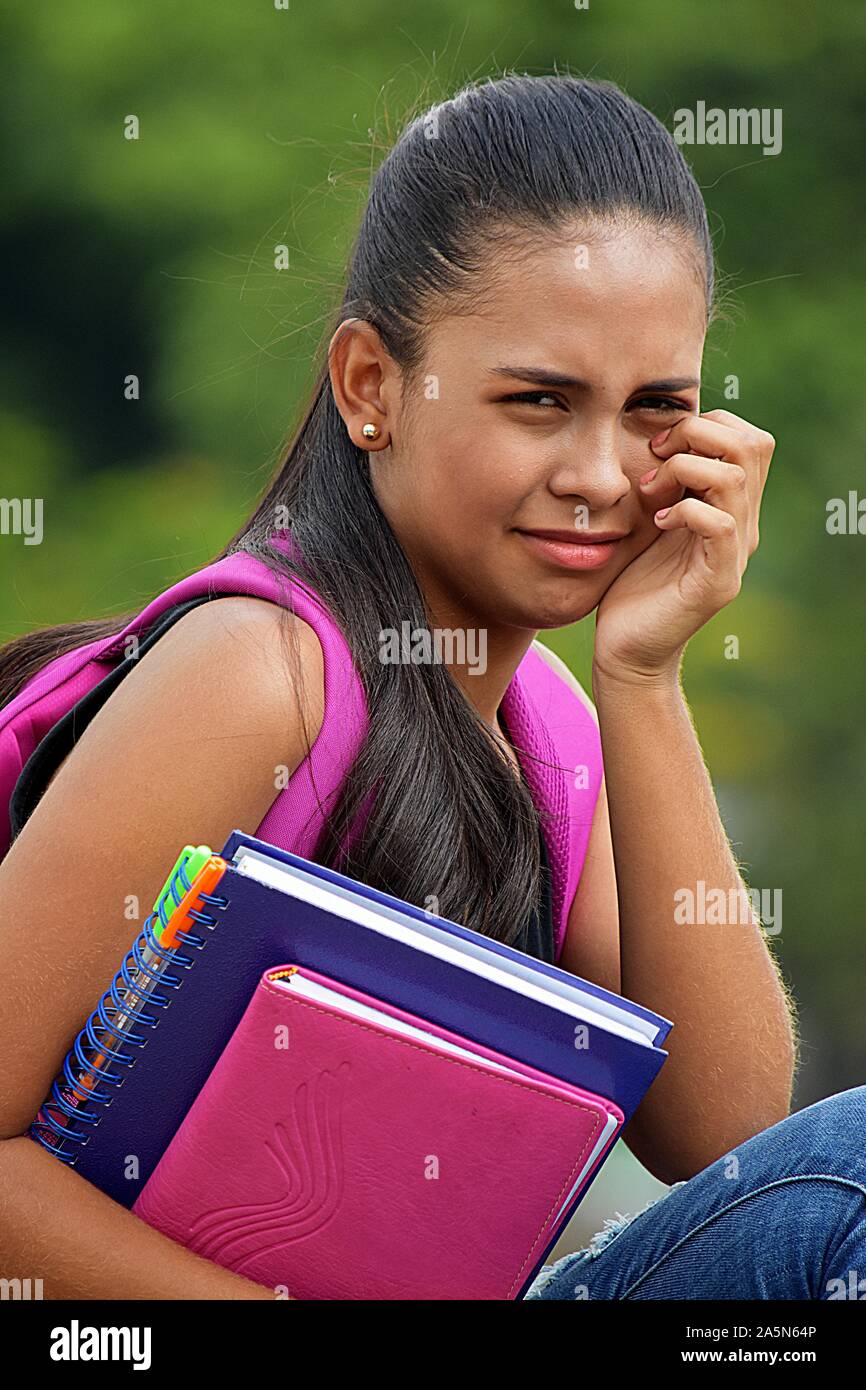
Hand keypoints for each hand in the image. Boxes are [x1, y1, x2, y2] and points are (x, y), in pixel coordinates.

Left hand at [593, 409, 774, 684]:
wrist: (627, 649)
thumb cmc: (632, 585)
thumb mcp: (649, 521)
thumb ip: (667, 483)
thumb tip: (661, 436)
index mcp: (730, 508)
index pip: (748, 438)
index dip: (707, 425)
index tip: (661, 447)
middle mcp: (742, 526)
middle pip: (752, 446)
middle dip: (698, 435)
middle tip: (658, 459)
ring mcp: (734, 555)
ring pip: (734, 480)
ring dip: (684, 471)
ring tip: (652, 493)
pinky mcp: (718, 582)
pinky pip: (719, 525)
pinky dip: (685, 511)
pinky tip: (659, 523)